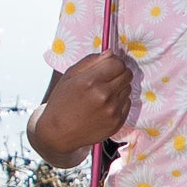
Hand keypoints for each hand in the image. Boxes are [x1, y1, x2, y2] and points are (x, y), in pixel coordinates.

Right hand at [27, 45, 136, 164]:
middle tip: (107, 77)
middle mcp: (104, 96)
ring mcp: (112, 110)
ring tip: (102, 94)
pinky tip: (104, 105)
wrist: (58, 133)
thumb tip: (111, 53)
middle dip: (119, 72)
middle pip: (127, 74)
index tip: (109, 65)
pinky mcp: (117, 122)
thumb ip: (91, 61)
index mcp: (90, 81)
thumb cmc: (61, 103)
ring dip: (119, 87)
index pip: (118, 63)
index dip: (114, 62)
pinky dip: (119, 101)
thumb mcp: (70, 76)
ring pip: (128, 88)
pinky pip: (127, 103)